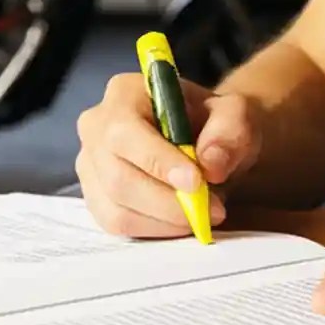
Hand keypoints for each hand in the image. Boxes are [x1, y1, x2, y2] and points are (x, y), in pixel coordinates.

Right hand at [75, 73, 261, 236]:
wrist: (205, 139)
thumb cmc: (213, 122)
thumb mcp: (235, 115)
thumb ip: (229, 132)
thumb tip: (210, 164)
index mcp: (123, 94)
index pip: (125, 132)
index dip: (157, 162)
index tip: (196, 183)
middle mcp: (95, 127)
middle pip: (118, 178)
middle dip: (167, 202)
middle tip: (210, 209)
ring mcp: (89, 165)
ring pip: (116, 209)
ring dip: (164, 221)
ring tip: (201, 215)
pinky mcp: (95, 196)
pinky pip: (117, 225)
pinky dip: (154, 230)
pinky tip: (180, 222)